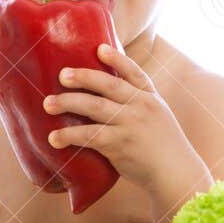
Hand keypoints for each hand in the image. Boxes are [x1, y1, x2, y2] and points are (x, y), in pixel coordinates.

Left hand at [44, 45, 212, 218]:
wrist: (175, 174)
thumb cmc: (162, 146)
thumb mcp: (158, 116)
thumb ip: (137, 103)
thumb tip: (107, 95)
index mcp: (150, 97)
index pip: (134, 72)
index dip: (117, 59)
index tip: (99, 48)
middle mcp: (141, 106)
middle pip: (109, 85)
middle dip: (83, 77)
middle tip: (62, 75)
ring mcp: (130, 125)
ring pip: (94, 107)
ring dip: (68, 103)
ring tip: (48, 104)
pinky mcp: (120, 145)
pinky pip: (90, 135)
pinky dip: (70, 135)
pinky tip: (54, 137)